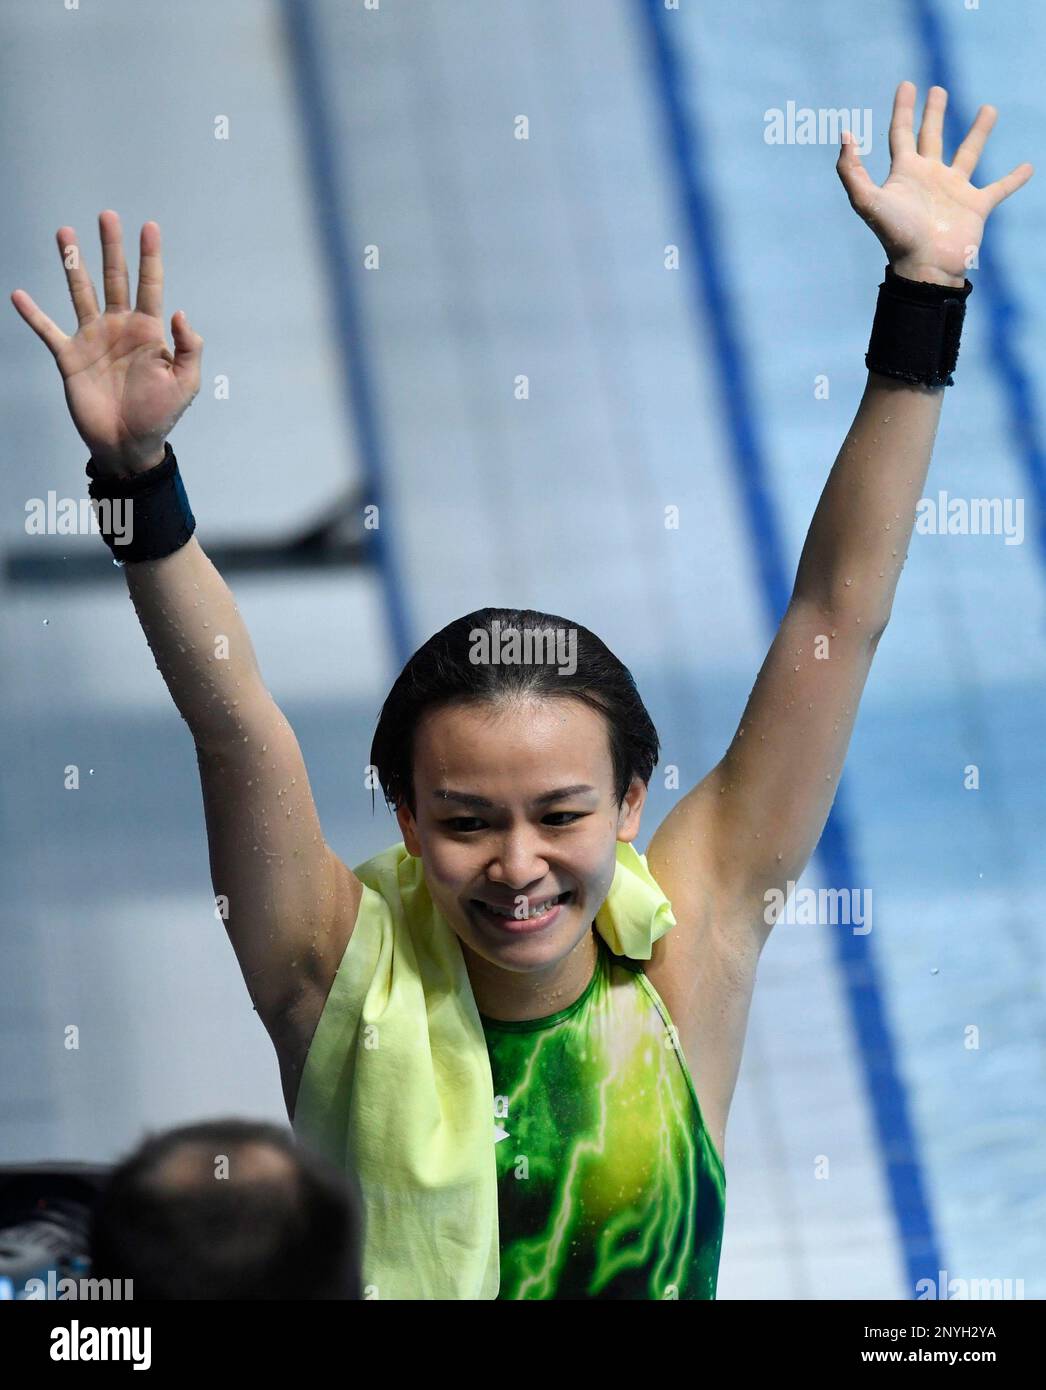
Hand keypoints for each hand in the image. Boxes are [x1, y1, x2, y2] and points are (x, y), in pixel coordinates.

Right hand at [10, 211, 202, 472]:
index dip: (150, 256)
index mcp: (148, 330)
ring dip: (72, 264)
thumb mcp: (185, 382)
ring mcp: (92, 339)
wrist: (128, 444)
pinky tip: (18, 294)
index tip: (150, 226)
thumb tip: (181, 312)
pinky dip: (32, 314)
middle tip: (107, 216)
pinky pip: (47, 330)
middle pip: (114, 278)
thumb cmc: (160, 415)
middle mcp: (119, 328)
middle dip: (111, 247)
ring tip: (65, 233)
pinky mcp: (69, 357)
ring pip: (81, 292)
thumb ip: (188, 347)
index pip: (150, 285)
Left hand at [837, 81, 1032, 286]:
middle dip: (933, 113)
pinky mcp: (976, 206)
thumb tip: (844, 134)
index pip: (902, 133)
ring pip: (968, 153)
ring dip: (979, 132)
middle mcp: (929, 178)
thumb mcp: (867, 201)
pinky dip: (1014, 179)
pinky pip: (999, 188)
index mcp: (905, 173)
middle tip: (938, 90)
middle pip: (932, 137)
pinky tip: (1028, 167)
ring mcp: (954, 191)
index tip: (907, 85)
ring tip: (988, 108)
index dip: (903, 109)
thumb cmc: (896, 235)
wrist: (925, 266)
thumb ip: (851, 170)